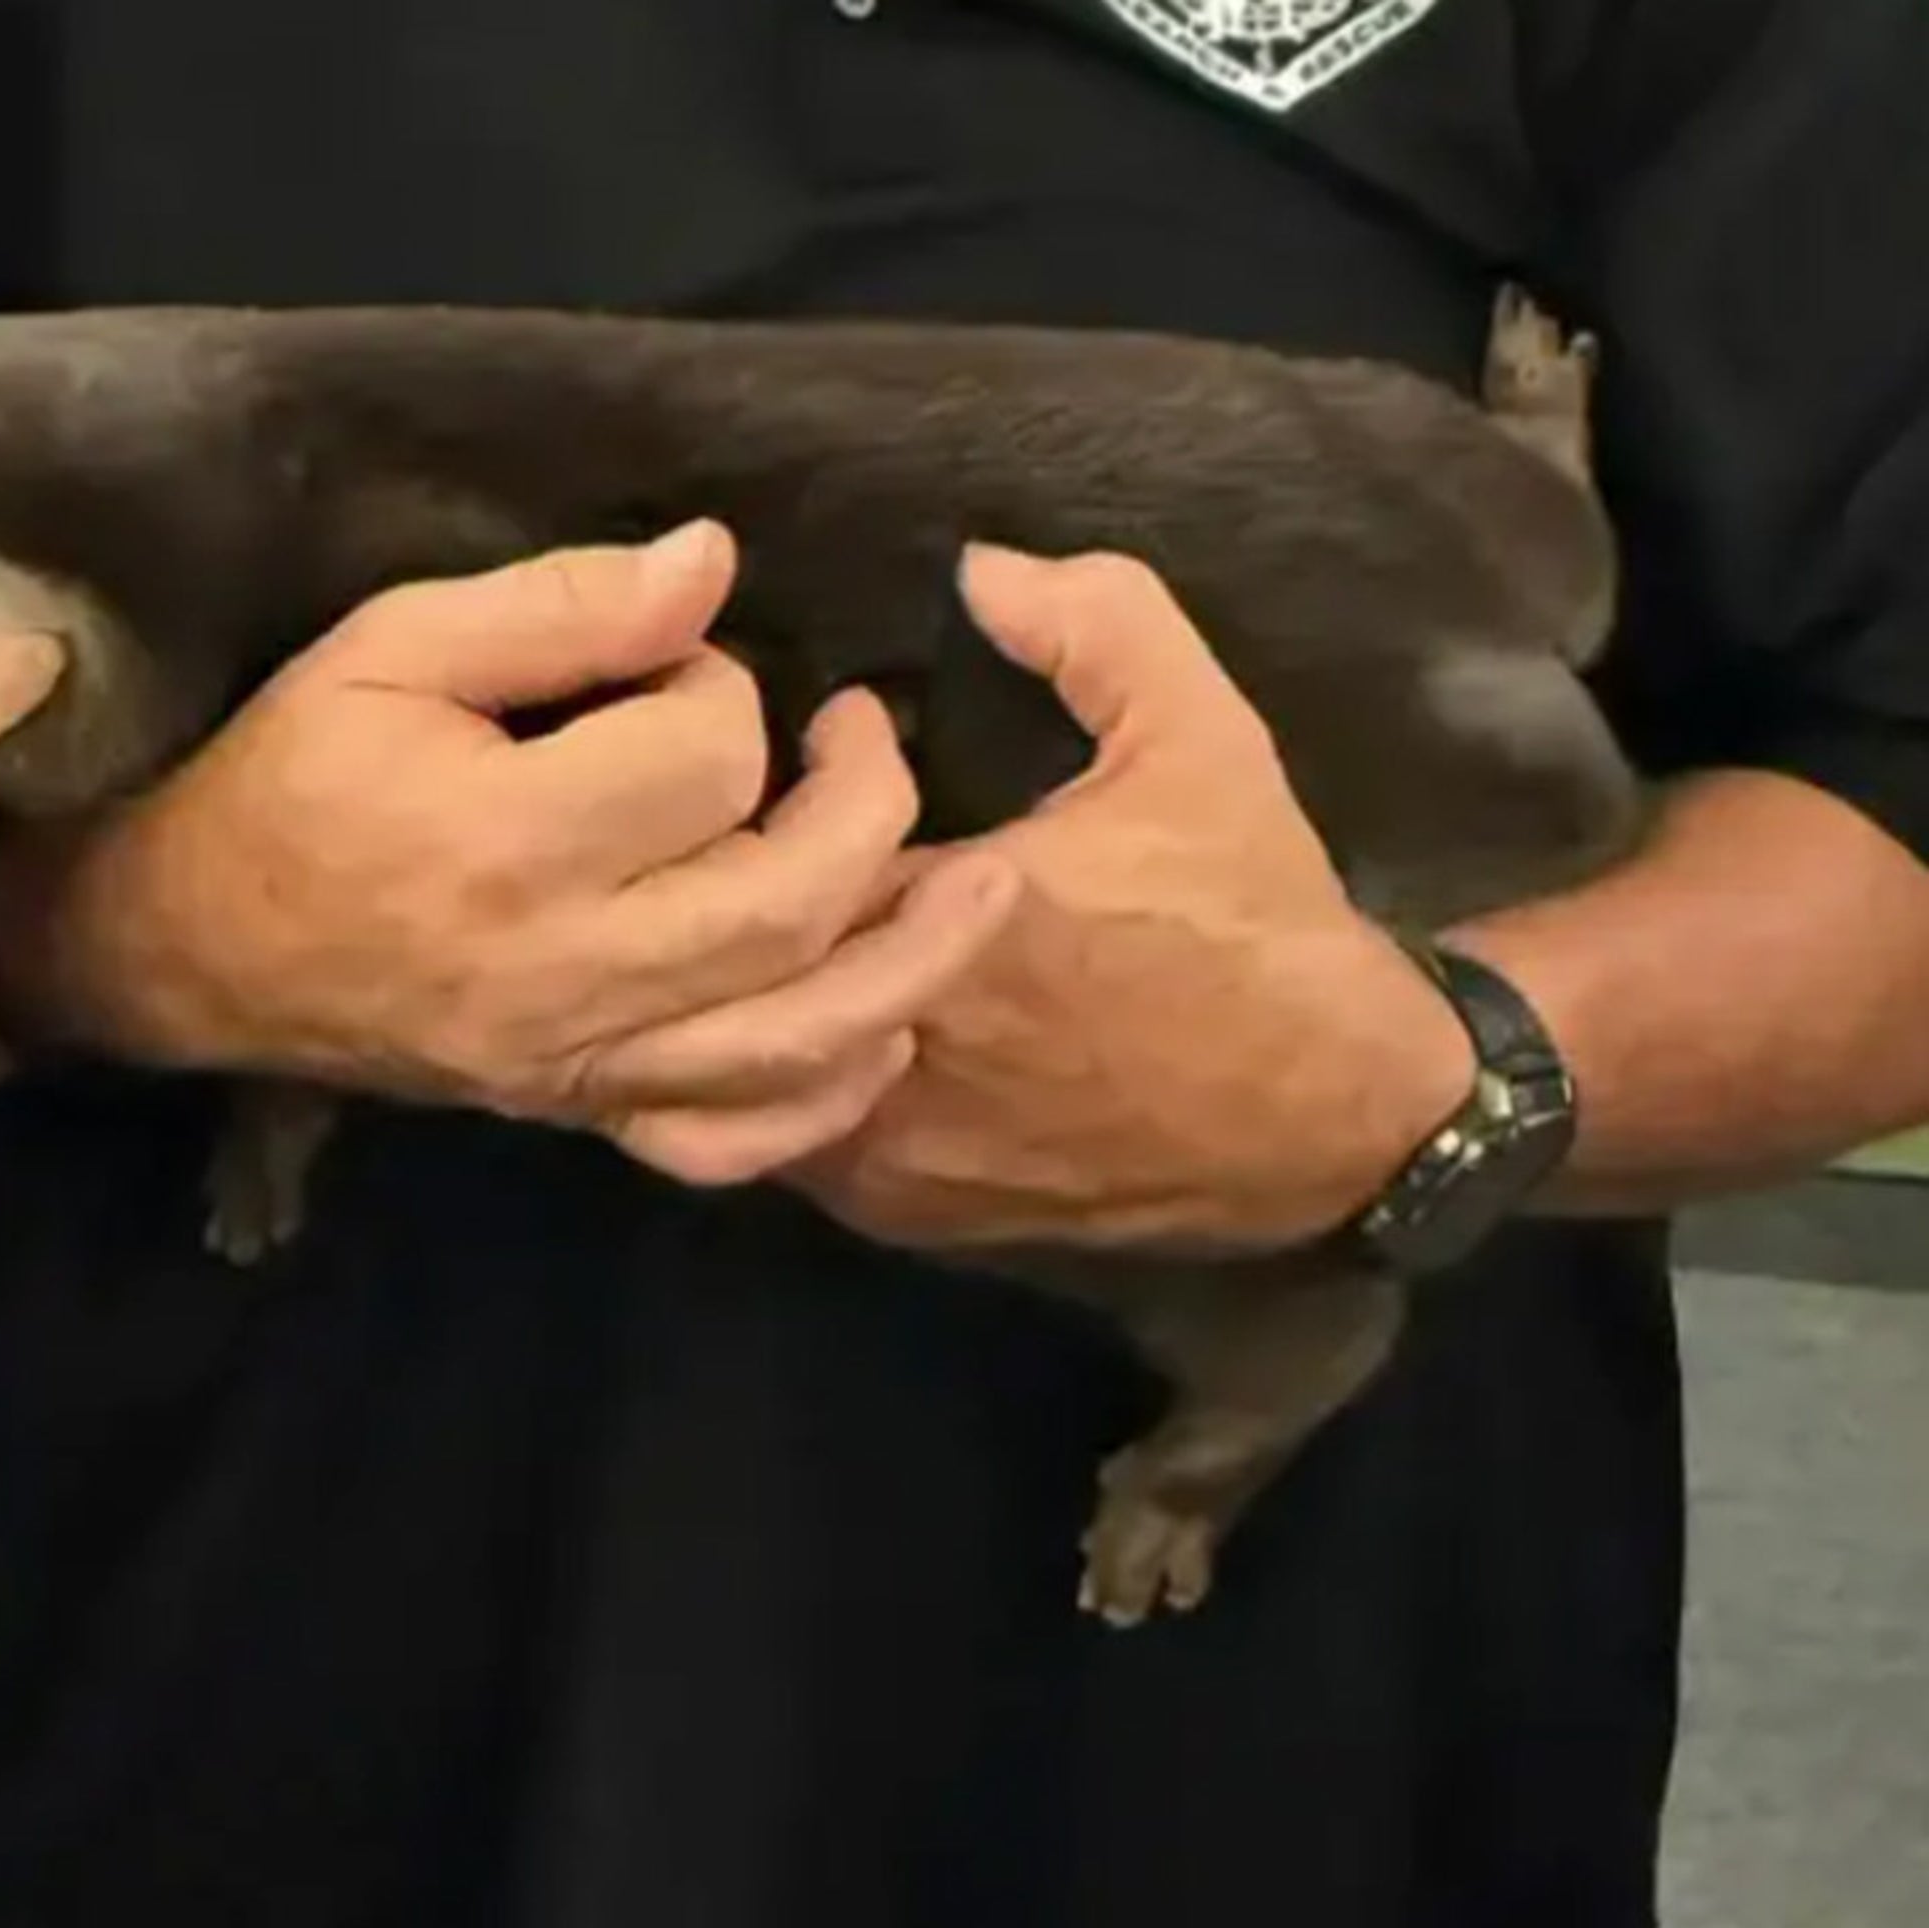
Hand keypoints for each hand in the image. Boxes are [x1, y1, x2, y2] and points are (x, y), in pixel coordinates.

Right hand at [0, 521, 1022, 1183]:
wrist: (195, 943)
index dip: (724, 686)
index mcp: (506, 837)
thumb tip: (711, 566)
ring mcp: (574, 1054)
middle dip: (865, 801)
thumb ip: (555, 606)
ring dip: (911, 959)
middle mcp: (558, 966)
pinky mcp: (577, 1105)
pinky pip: (726, 1140)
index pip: (707, 757)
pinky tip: (879, 1037)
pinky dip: (822, 1102)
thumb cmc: (288, 777)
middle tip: (858, 734)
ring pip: (794, 1033)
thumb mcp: (388, 647)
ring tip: (977, 884)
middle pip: (789, 900)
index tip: (678, 664)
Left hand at [785, 546, 1476, 1254]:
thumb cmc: (1255, 918)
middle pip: (741, 973)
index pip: (788, 856)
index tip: (847, 736)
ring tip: (785, 916)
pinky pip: (780, 1143)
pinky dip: (775, 1074)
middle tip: (789, 829)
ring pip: (742, 1069)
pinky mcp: (899, 1214)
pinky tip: (809, 1007)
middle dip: (742, 894)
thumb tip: (978, 565)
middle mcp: (901, 1057)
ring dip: (745, 991)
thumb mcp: (1203, 741)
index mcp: (957, 932)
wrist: (1334, 1117)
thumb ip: (1098, 628)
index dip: (794, 786)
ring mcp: (887, 1153)